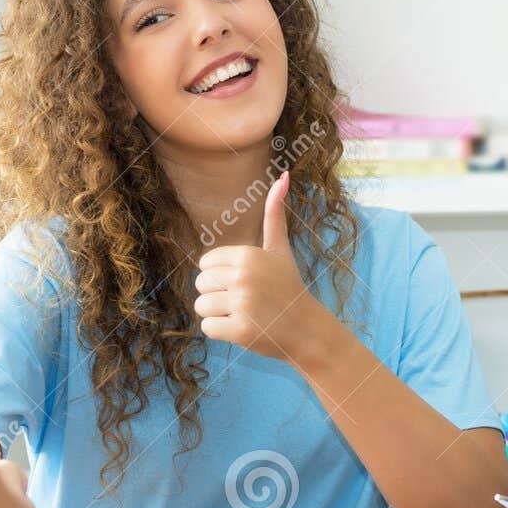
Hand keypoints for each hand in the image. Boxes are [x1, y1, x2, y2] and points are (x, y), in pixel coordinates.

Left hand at [194, 171, 334, 363]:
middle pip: (200, 284)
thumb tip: (284, 175)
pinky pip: (208, 329)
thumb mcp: (280, 249)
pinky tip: (244, 329)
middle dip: (217, 295)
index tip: (244, 282)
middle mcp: (243, 277)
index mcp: (247, 255)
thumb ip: (275, 214)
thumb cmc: (288, 286)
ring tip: (244, 314)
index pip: (204, 263)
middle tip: (245, 301)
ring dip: (218, 315)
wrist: (307, 329)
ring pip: (201, 307)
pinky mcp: (240, 331)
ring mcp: (242, 305)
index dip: (220, 275)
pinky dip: (222, 332)